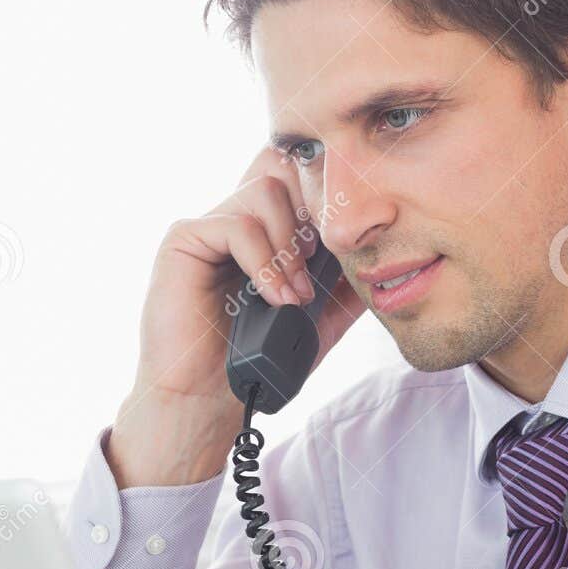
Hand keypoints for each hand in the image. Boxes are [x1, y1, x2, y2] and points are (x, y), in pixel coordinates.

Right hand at [107, 147, 365, 486]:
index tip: (341, 245)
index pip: (297, 175)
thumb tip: (382, 256)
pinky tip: (275, 298)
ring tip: (296, 295)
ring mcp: (209, 227)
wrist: (210, 399)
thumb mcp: (319, 320)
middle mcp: (236, 219)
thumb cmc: (260, 361)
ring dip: (291, 246)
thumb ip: (344, 286)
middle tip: (321, 264)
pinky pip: (236, 225)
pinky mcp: (185, 240)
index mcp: (266, 230)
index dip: (324, 197)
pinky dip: (265, 262)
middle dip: (313, 215)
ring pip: (265, 191)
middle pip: (283, 169)